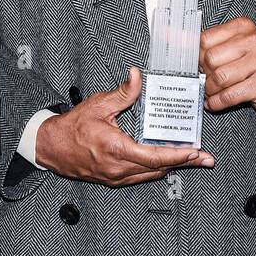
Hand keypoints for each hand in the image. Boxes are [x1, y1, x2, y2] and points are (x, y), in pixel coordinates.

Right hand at [36, 68, 214, 186]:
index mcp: (115, 149)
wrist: (50, 147)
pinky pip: (140, 176)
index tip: (195, 152)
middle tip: (205, 158)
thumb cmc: (72, 127)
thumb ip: (122, 93)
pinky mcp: (113, 179)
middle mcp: (117, 168)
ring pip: (151, 175)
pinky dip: (156, 169)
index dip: (178, 155)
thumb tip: (137, 76)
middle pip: (159, 169)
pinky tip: (166, 162)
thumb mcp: (98, 105)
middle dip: (184, 163)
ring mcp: (115, 177)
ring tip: (192, 159)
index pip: (154, 156)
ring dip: (172, 167)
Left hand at [200, 17, 255, 115]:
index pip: (205, 39)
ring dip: (210, 90)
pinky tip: (215, 102)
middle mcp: (254, 41)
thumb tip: (173, 37)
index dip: (196, 56)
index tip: (197, 64)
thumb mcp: (233, 47)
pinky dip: (217, 102)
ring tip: (212, 91)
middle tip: (207, 79)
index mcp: (243, 27)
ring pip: (219, 78)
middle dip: (205, 74)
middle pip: (211, 59)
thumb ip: (207, 44)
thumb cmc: (253, 64)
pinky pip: (229, 95)